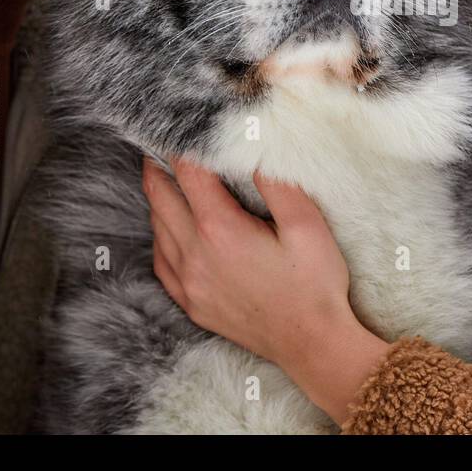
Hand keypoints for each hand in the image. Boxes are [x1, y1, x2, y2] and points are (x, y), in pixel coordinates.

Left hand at [144, 156, 366, 377]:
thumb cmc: (315, 285)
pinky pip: (161, 261)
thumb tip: (254, 151)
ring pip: (156, 228)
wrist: (312, 344)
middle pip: (160, 196)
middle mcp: (195, 255)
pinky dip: (161, 236)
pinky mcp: (191, 303)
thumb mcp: (307, 226)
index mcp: (220, 230)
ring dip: (159, 199)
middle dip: (160, 165)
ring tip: (170, 179)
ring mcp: (188, 283)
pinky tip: (173, 229)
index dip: (183, 144)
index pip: (189, 172)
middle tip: (164, 144)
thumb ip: (278, 184)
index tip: (184, 127)